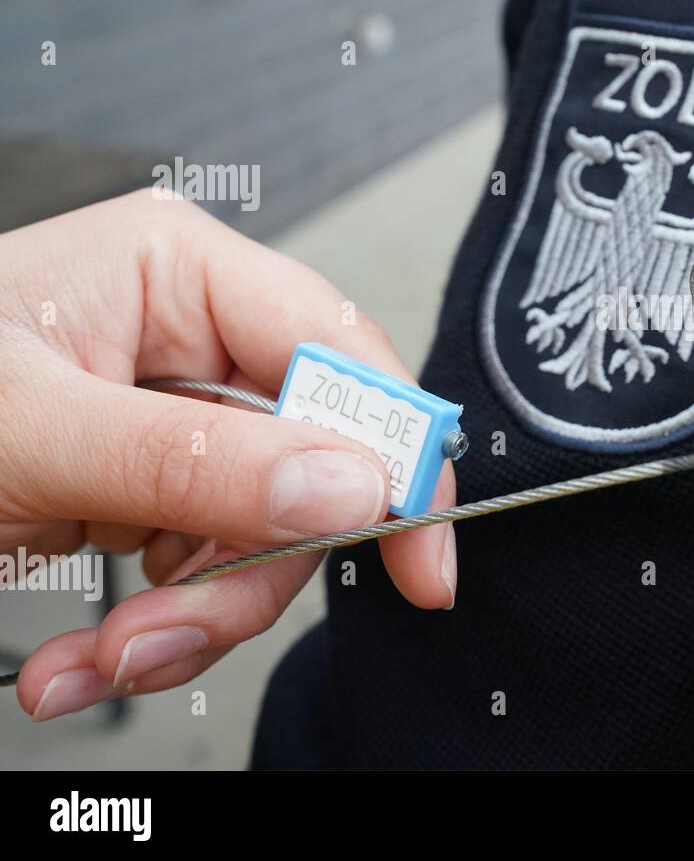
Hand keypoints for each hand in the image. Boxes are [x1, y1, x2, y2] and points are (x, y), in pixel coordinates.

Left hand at [0, 191, 455, 719]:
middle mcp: (190, 339)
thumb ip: (197, 461)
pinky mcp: (149, 486)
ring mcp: (172, 418)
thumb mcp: (33, 431)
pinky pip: (204, 565)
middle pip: (309, 462)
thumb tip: (348, 482)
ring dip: (188, 616)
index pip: (339, 349)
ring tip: (101, 658)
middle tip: (177, 630)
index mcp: (177, 273)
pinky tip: (83, 653)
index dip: (394, 447)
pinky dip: (154, 627)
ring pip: (264, 531)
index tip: (419, 548)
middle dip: (246, 566)